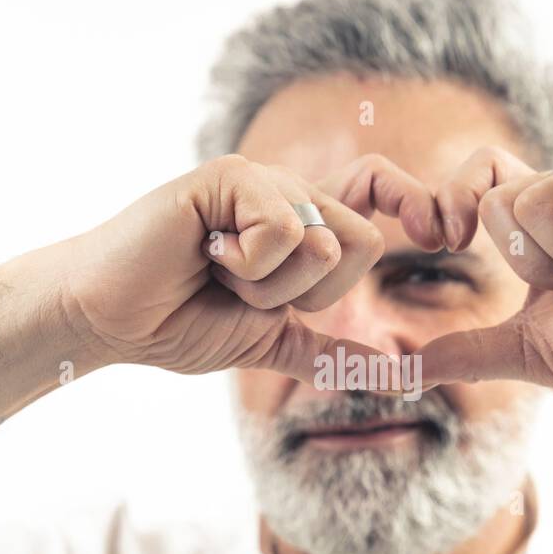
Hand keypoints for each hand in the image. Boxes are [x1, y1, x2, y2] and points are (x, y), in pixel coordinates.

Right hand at [51, 155, 411, 382]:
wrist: (112, 320)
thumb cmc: (178, 324)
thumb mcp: (268, 343)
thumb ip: (327, 353)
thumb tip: (396, 376)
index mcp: (300, 224)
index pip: (378, 189)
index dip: (415, 202)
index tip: (440, 237)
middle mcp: (285, 193)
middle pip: (360, 241)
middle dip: (310, 295)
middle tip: (246, 291)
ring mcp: (257, 180)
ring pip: (322, 242)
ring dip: (269, 286)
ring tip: (216, 273)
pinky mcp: (227, 177)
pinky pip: (284, 229)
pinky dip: (249, 265)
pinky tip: (203, 256)